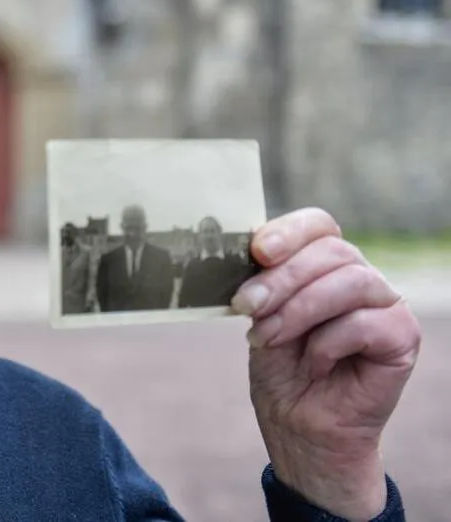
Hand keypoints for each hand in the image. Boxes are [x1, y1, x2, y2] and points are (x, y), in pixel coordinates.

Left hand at [231, 208, 420, 519]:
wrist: (298, 426)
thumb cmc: (279, 368)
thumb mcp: (261, 316)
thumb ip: (262, 280)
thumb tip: (249, 249)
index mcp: (323, 264)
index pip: (318, 225)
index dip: (289, 231)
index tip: (257, 251)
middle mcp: (358, 277)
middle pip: (331, 250)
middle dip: (282, 278)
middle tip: (247, 306)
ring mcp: (385, 305)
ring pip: (350, 280)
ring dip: (299, 309)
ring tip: (267, 337)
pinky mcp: (402, 336)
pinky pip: (365, 322)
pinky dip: (328, 342)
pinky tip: (313, 363)